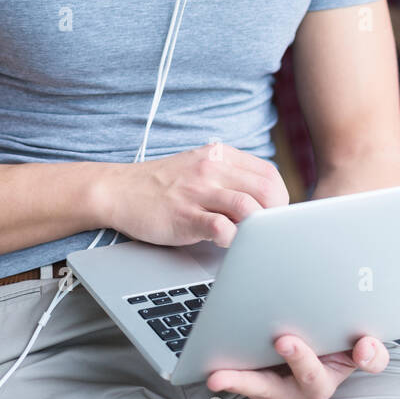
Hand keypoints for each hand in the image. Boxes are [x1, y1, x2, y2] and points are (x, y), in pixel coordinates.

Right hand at [99, 143, 288, 248]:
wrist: (119, 190)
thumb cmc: (162, 185)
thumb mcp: (199, 165)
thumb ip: (229, 175)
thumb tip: (264, 199)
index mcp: (220, 155)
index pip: (269, 173)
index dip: (280, 198)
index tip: (276, 216)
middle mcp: (212, 168)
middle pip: (267, 189)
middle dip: (276, 216)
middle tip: (269, 233)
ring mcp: (198, 191)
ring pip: (248, 206)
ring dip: (257, 228)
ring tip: (252, 240)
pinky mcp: (184, 215)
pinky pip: (221, 227)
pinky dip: (231, 239)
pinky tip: (226, 243)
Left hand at [206, 333, 389, 398]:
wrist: (304, 344)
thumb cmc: (328, 343)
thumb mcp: (356, 343)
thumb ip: (370, 351)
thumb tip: (366, 347)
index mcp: (334, 374)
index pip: (358, 364)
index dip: (361, 356)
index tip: (361, 345)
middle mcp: (306, 386)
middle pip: (301, 381)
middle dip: (295, 361)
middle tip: (285, 339)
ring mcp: (277, 387)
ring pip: (261, 387)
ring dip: (241, 379)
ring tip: (219, 375)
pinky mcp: (253, 382)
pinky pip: (240, 380)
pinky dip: (226, 372)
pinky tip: (208, 362)